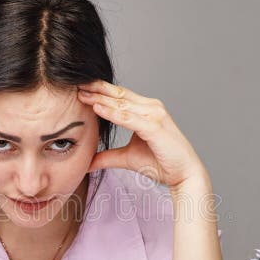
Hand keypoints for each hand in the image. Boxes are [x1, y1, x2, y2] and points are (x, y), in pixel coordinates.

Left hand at [77, 80, 206, 188]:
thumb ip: (107, 157)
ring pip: (122, 104)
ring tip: (82, 95)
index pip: (119, 96)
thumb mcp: (127, 158)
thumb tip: (87, 162)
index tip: (80, 89)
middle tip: (75, 85)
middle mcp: (151, 108)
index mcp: (146, 110)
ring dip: (101, 99)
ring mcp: (154, 116)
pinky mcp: (155, 127)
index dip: (100, 91)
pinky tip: (97, 108)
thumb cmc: (161, 163)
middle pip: (119, 95)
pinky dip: (112, 113)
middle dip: (97, 90)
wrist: (183, 174)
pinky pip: (129, 118)